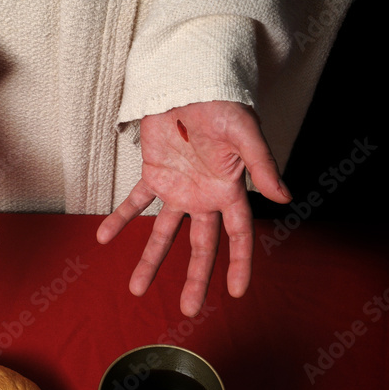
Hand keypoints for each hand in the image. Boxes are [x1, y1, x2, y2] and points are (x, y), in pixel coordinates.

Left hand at [96, 101, 290, 315]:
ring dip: (150, 259)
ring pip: (164, 233)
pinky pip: (134, 202)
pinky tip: (103, 237)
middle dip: (196, 278)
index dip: (239, 264)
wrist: (190, 80)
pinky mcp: (154, 174)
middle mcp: (204, 197)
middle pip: (201, 246)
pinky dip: (119, 218)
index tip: (236, 293)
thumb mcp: (246, 134)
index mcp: (230, 190)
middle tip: (188, 309)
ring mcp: (178, 188)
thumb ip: (263, 167)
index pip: (239, 236)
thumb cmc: (223, 104)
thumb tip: (285, 198)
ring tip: (136, 288)